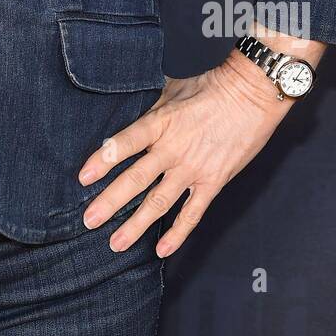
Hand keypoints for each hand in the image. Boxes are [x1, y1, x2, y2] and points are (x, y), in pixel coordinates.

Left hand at [77, 54, 298, 257]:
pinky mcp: (213, 182)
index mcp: (161, 122)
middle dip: (110, 202)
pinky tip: (162, 248)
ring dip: (136, 224)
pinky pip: (193, 213)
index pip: (125, 143)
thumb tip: (129, 112)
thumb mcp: (173, 89)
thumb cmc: (212, 86)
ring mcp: (194, 168)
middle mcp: (173, 148)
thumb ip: (150, 108)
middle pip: (136, 179)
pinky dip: (177, 232)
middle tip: (89, 221)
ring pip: (159, 202)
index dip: (103, 159)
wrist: (252, 95)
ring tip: (116, 243)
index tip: (84, 178)